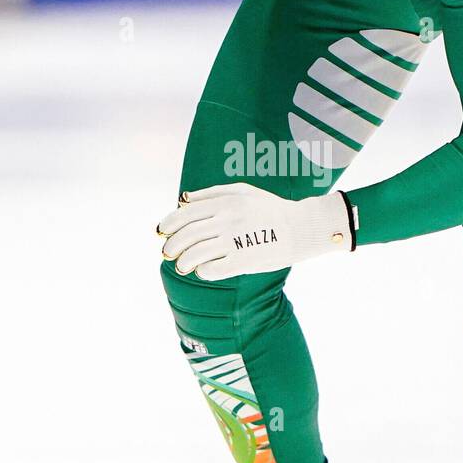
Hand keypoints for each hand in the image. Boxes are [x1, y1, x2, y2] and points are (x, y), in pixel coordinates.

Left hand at [157, 184, 353, 279]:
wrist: (301, 226)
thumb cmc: (270, 208)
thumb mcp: (242, 191)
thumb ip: (211, 194)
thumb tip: (181, 200)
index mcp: (225, 201)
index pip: (186, 213)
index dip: (168, 224)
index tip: (160, 233)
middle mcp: (228, 219)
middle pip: (188, 235)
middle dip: (172, 246)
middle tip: (167, 254)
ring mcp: (236, 240)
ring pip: (197, 253)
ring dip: (184, 262)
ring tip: (182, 266)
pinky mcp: (245, 260)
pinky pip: (215, 269)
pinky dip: (204, 271)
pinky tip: (203, 270)